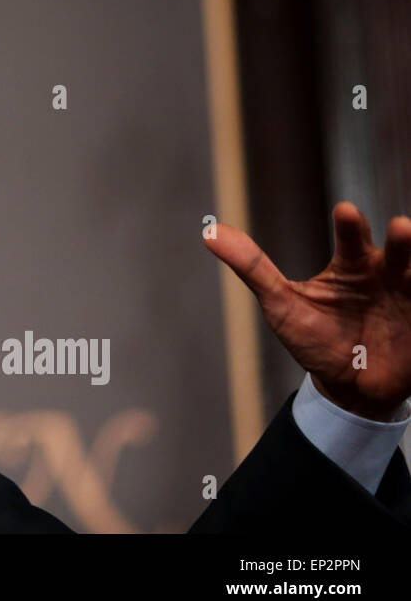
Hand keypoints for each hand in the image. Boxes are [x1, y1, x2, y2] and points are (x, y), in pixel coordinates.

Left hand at [204, 202, 410, 421]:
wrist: (347, 389)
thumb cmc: (314, 339)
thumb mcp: (280, 303)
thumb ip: (252, 267)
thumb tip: (210, 232)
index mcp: (351, 265)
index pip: (351, 239)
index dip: (350, 225)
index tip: (345, 211)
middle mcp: (385, 276)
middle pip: (397, 252)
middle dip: (403, 240)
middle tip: (401, 227)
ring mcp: (410, 300)